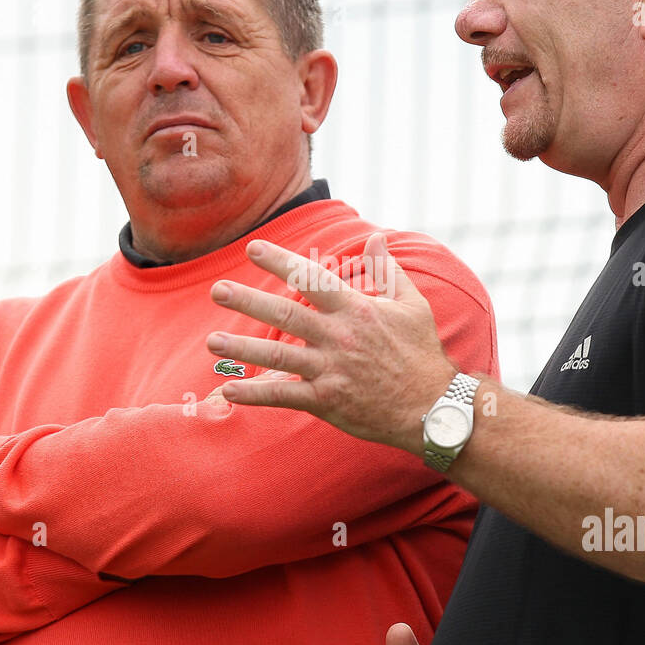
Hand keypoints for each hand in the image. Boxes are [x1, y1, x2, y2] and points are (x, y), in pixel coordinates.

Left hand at [206, 233, 457, 453]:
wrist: (433, 407)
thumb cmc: (422, 354)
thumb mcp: (412, 305)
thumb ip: (388, 270)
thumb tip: (376, 237)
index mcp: (356, 309)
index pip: (311, 278)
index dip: (280, 261)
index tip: (253, 248)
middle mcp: (339, 336)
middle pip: (285, 314)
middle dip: (248, 301)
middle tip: (217, 289)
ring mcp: (331, 370)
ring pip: (276, 356)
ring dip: (241, 348)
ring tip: (211, 341)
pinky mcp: (327, 401)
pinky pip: (284, 396)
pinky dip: (255, 395)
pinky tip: (229, 392)